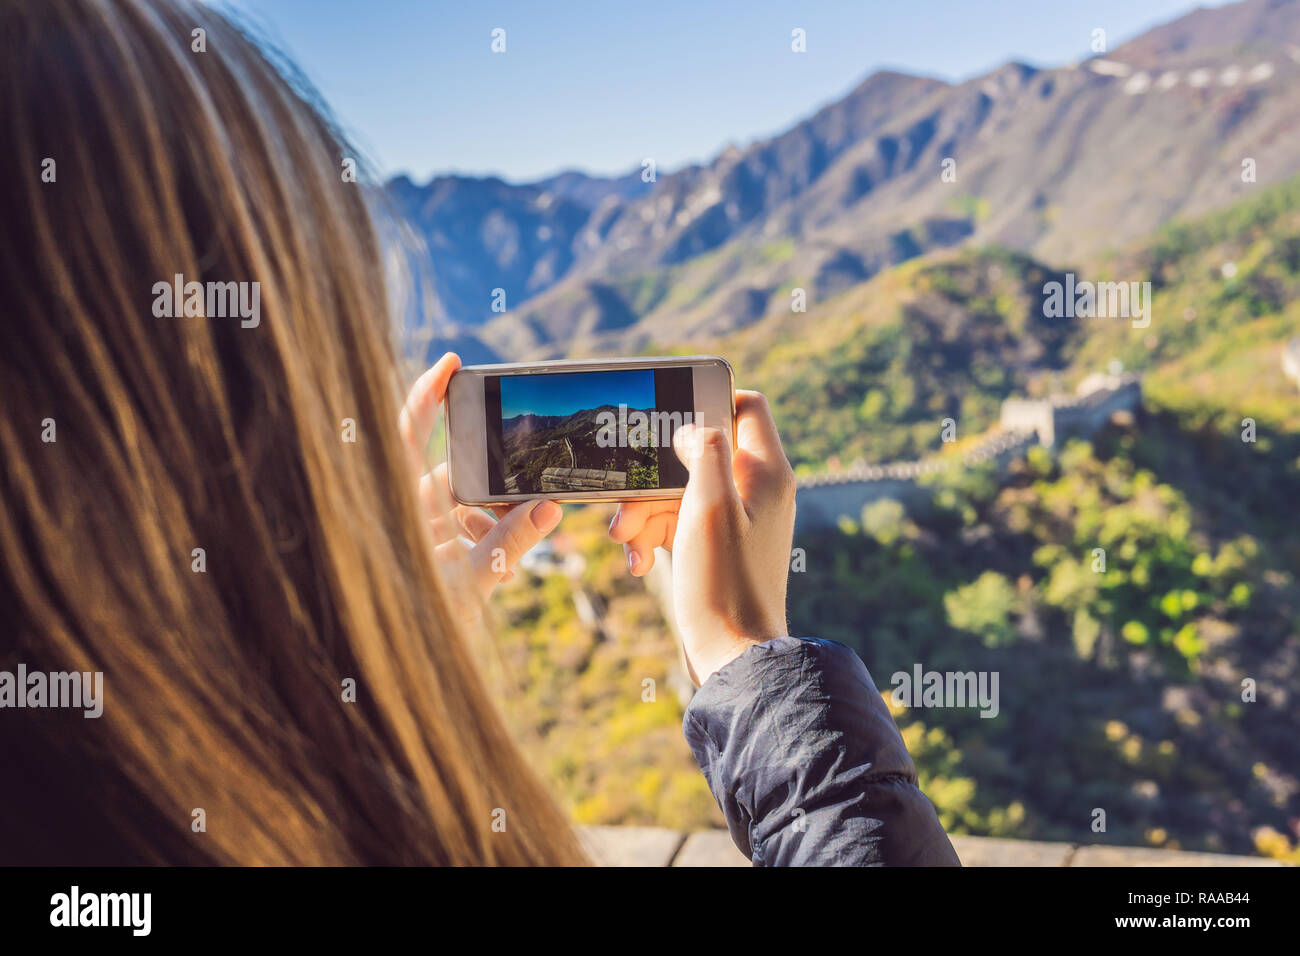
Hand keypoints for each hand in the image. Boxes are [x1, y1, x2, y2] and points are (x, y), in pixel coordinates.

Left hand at [400, 352, 562, 613]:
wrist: (393, 672)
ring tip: (516, 528)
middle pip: (449, 470)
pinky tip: (500, 548)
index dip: (426, 393)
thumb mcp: (471, 587)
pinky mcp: (424, 553)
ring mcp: (412, 533)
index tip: (453, 362)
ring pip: (458, 502)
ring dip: (489, 510)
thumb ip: (509, 546)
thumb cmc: (415, 629)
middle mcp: (402, 514)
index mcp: (399, 509)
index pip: (407, 434)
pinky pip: (458, 526)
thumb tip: (549, 508)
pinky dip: (481, 530)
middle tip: (521, 483)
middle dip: (489, 474)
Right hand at [608, 390, 795, 684]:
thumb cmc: (725, 583)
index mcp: (766, 473)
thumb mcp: (709, 506)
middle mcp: (756, 491)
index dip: (709, 400)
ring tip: (626, 540)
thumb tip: (691, 428)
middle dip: (654, 475)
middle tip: (627, 499)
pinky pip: (678, 523)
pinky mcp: (716, 547)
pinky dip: (653, 535)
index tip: (667, 415)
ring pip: (679, 490)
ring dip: (644, 510)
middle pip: (698, 453)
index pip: (746, 406)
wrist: (731, 657)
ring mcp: (736, 521)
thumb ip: (704, 452)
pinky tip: (638, 561)